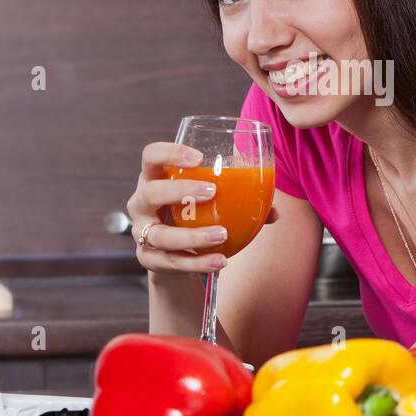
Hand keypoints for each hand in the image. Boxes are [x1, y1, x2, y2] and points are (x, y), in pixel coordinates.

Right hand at [127, 141, 279, 275]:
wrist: (174, 252)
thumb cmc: (195, 213)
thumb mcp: (210, 201)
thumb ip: (240, 200)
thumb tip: (275, 212)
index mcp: (155, 178)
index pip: (151, 157)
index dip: (170, 153)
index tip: (199, 158)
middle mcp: (141, 203)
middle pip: (150, 193)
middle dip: (179, 191)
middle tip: (212, 192)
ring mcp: (141, 232)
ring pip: (160, 235)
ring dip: (193, 235)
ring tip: (222, 234)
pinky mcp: (148, 259)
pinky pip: (171, 262)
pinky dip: (197, 263)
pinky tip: (220, 261)